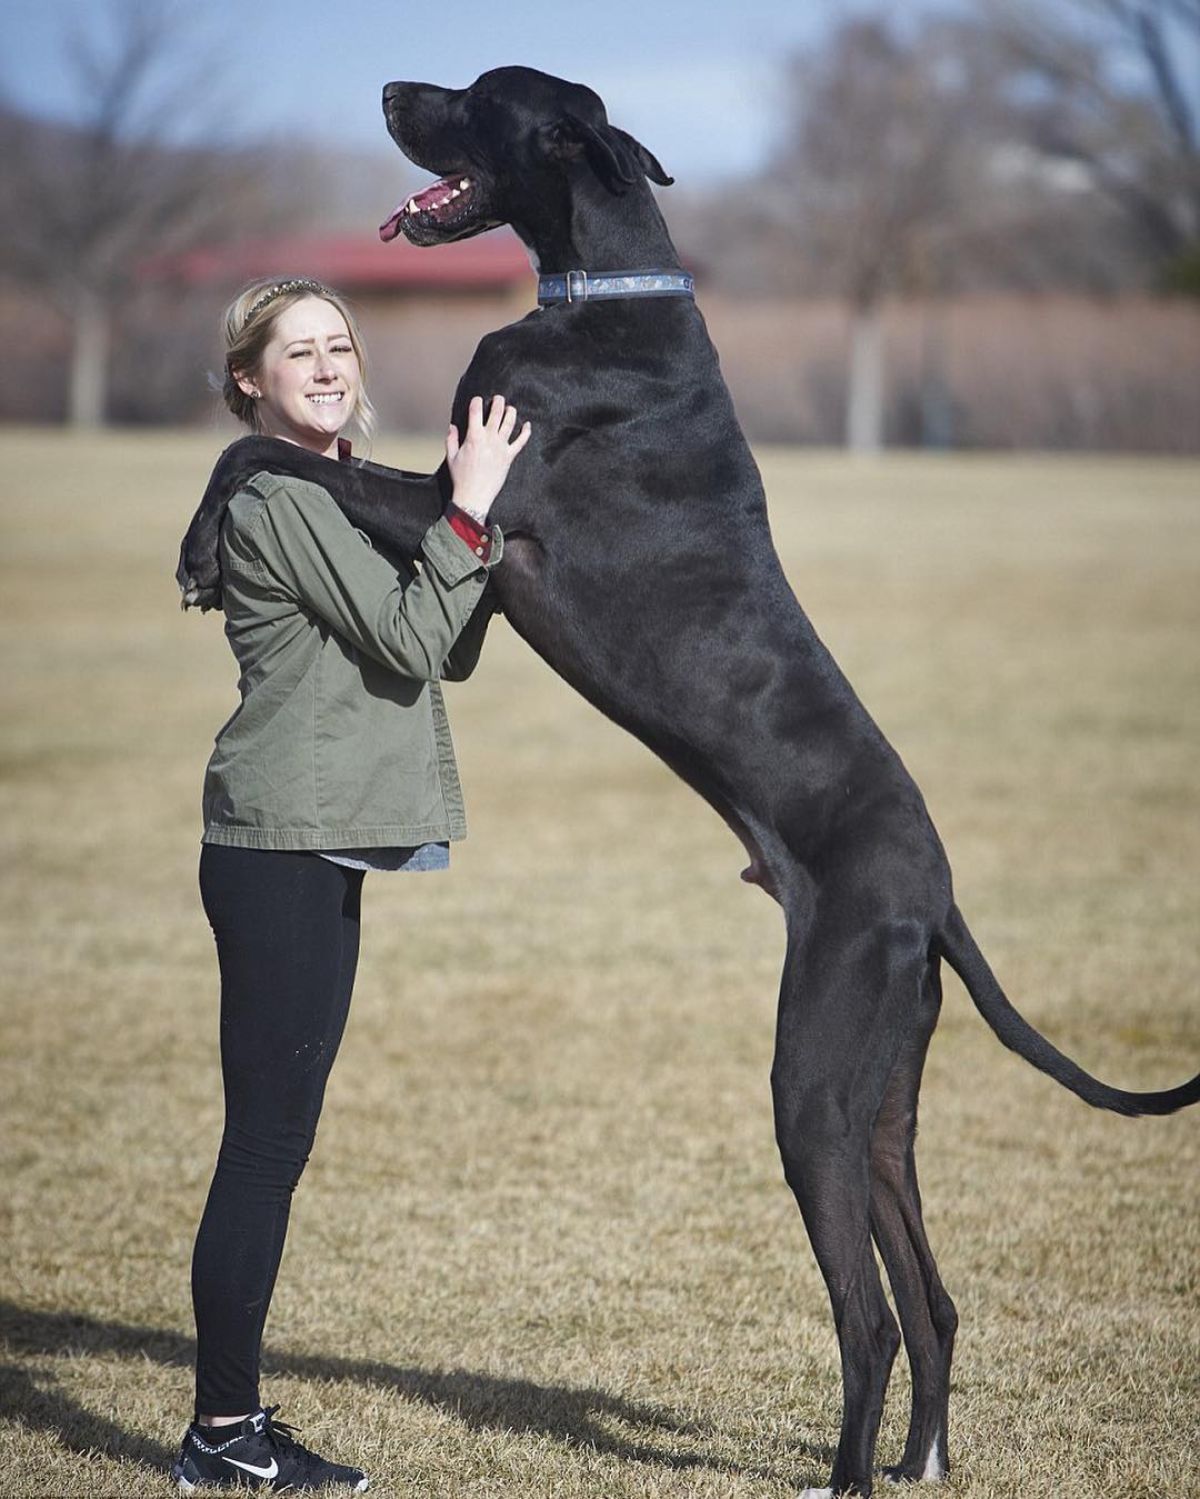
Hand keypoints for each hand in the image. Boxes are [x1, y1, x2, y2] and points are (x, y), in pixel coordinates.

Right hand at [445, 394, 531, 523]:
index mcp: (473, 437)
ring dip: (511, 412)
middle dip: (498, 402)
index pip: (476, 411)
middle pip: (496, 413)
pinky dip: (525, 432)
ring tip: (510, 408)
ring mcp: (501, 447)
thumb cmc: (461, 478)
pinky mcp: (509, 457)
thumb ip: (451, 439)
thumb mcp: (452, 457)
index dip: (476, 402)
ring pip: (510, 423)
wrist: (474, 496)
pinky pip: (521, 442)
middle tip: (498, 398)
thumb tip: (452, 427)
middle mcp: (489, 439)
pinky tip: (527, 425)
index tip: (477, 400)